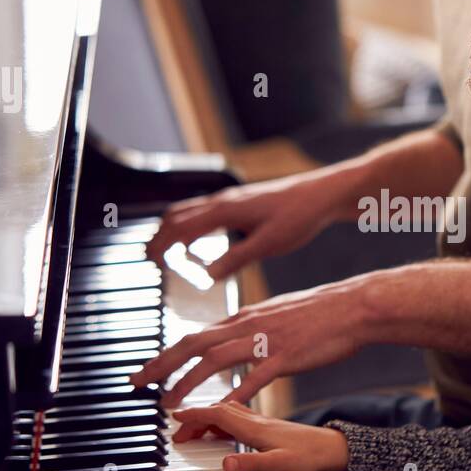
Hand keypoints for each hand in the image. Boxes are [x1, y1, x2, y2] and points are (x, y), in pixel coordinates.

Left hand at [130, 276, 375, 404]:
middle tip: (138, 382)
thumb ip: (253, 327)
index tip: (150, 370)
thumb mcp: (277, 314)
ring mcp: (265, 340)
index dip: (168, 353)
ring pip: (214, 360)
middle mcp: (248, 325)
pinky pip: (254, 377)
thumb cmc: (320, 312)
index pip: (196, 335)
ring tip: (169, 401)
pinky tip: (220, 408)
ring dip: (187, 381)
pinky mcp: (286, 356)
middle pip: (192, 343)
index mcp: (244, 317)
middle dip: (161, 363)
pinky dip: (234, 393)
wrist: (352, 306)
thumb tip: (235, 336)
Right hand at [145, 171, 339, 279]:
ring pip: (190, 210)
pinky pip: (205, 211)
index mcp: (225, 210)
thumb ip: (235, 259)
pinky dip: (191, 225)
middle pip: (178, 215)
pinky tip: (198, 241)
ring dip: (173, 229)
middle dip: (159, 235)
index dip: (161, 244)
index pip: (180, 227)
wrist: (322, 194)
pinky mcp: (242, 202)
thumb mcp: (267, 244)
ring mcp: (232, 199)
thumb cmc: (299, 216)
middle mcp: (224, 201)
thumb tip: (207, 275)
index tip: (149, 261)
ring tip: (165, 249)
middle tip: (148, 257)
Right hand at [169, 398, 348, 470]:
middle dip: (195, 419)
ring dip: (207, 419)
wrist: (331, 449)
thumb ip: (250, 463)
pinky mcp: (267, 426)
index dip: (194, 415)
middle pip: (217, 412)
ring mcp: (261, 421)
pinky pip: (237, 418)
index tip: (174, 417)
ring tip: (193, 433)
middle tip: (179, 433)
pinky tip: (220, 432)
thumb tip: (224, 464)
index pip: (217, 415)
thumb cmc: (308, 457)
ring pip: (226, 413)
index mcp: (255, 428)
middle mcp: (256, 420)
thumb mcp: (278, 465)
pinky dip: (221, 422)